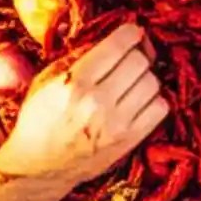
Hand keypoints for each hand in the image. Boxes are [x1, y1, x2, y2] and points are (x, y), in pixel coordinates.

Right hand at [0, 23, 167, 184]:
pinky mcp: (130, 140)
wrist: (39, 167)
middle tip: (133, 57)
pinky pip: (161, 108)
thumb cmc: (40, 119)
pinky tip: (140, 100)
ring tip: (133, 81)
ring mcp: (117, 123)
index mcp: (74, 83)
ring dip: (146, 77)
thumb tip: (111, 36)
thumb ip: (77, 57)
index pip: (118, 46)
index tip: (133, 33)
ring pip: (153, 83)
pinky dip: (154, 100)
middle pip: (140, 62)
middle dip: (138, 54)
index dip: (131, 34)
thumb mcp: (46, 81)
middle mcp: (98, 102)